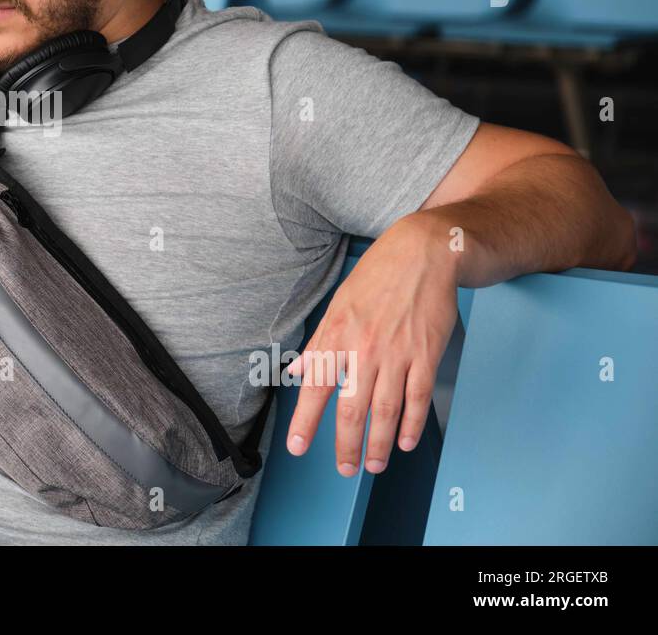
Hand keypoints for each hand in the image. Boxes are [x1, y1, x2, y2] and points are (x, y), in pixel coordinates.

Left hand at [284, 213, 459, 475]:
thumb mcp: (337, 305)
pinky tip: (406, 441)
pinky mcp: (427, 355)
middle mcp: (364, 349)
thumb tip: (297, 372)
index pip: (315, 387)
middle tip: (345, 469)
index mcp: (337, 335)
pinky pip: (417, 399)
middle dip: (346, 445)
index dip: (305, 421)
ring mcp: (398, 355)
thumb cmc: (378, 277)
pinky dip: (412, 425)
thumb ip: (318, 343)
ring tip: (374, 465)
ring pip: (386, 412)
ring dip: (379, 444)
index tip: (297, 447)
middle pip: (352, 409)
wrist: (424, 254)